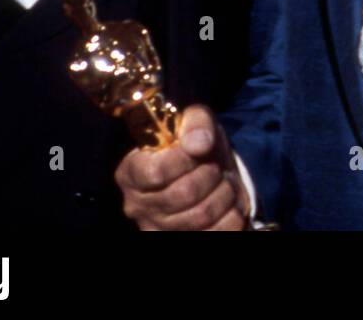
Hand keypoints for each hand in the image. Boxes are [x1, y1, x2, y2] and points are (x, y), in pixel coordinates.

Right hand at [113, 105, 248, 230]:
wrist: (211, 172)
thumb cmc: (196, 147)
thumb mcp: (195, 121)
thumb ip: (196, 124)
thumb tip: (199, 144)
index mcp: (131, 173)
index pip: (155, 173)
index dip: (184, 160)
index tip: (200, 149)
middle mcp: (137, 205)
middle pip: (183, 194)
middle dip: (210, 174)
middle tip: (215, 166)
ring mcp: (157, 228)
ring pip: (201, 215)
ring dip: (224, 194)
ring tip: (223, 183)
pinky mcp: (178, 240)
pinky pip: (216, 232)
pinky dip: (231, 215)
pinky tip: (228, 204)